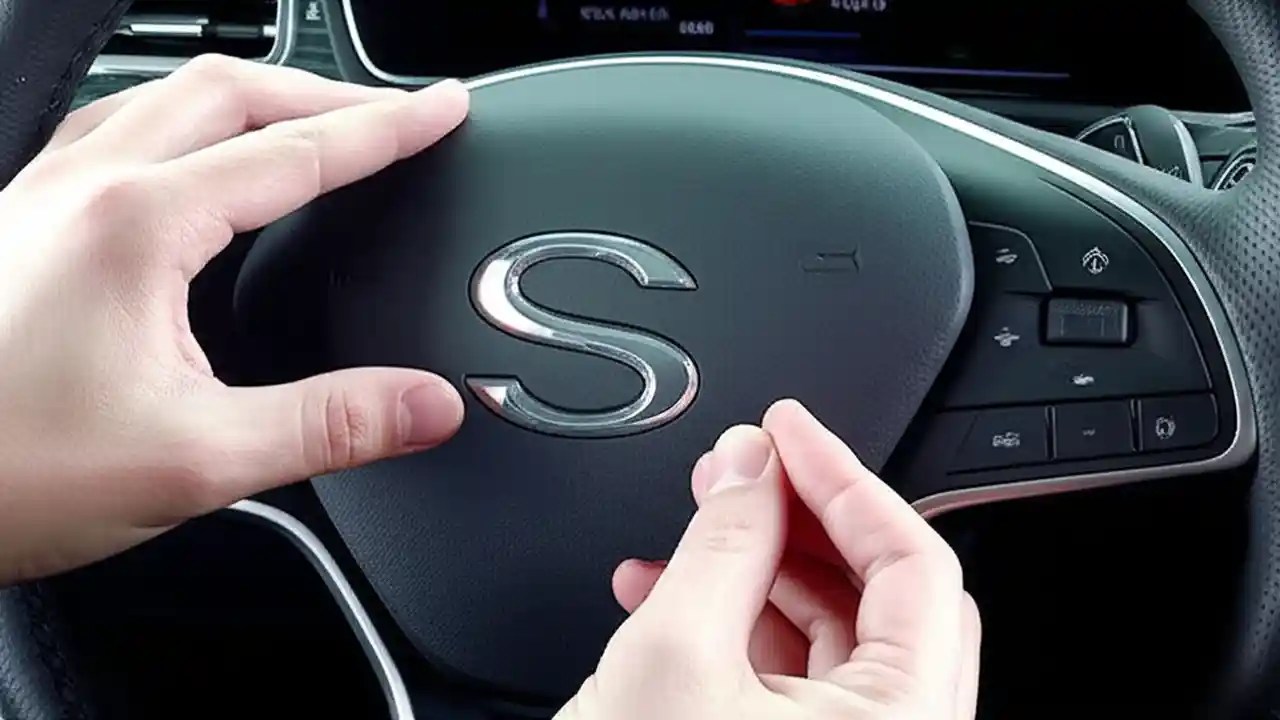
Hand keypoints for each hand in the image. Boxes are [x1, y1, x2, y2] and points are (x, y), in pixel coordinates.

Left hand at [0, 56, 469, 584]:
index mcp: (141, 224)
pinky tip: (184, 159)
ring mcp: (39, 197)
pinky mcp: (14, 224)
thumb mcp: (193, 459)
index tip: (441, 110)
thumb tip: (428, 405)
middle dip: (326, 94)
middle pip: (230, 92)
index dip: (386, 127)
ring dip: (251, 99)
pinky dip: (182, 124)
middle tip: (393, 113)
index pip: (297, 150)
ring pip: (166, 98)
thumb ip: (329, 424)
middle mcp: (87, 189)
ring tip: (306, 120)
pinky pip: (113, 132)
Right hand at [561, 400, 979, 719]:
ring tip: (693, 525)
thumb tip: (748, 464)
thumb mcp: (672, 657)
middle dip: (802, 520)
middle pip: (881, 597)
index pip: (913, 563)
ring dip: (761, 568)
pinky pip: (794, 680)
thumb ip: (722, 542)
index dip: (846, 478)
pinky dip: (740, 626)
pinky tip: (669, 594)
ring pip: (834, 638)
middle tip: (745, 469)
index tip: (788, 429)